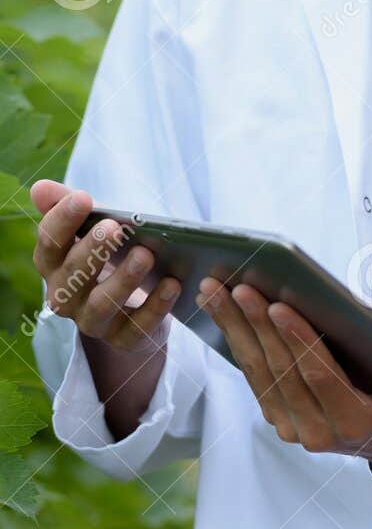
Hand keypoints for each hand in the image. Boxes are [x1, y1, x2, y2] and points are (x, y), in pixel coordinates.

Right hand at [30, 181, 179, 353]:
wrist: (133, 303)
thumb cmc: (109, 254)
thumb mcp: (93, 227)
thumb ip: (69, 205)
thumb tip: (41, 188)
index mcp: (54, 265)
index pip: (49, 244)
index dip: (63, 221)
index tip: (84, 197)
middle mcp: (66, 297)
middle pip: (73, 276)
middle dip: (93, 251)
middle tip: (116, 227)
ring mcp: (93, 321)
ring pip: (102, 305)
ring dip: (124, 279)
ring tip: (146, 254)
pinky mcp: (123, 339)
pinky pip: (136, 329)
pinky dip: (156, 307)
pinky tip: (172, 284)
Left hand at [196, 277, 371, 478]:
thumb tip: (358, 319)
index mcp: (355, 423)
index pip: (319, 376)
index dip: (297, 340)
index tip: (278, 306)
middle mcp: (318, 433)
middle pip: (280, 370)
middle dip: (255, 324)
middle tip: (237, 287)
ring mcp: (293, 428)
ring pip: (259, 372)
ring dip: (234, 327)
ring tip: (216, 292)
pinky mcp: (279, 418)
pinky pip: (255, 377)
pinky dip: (236, 340)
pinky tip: (221, 312)